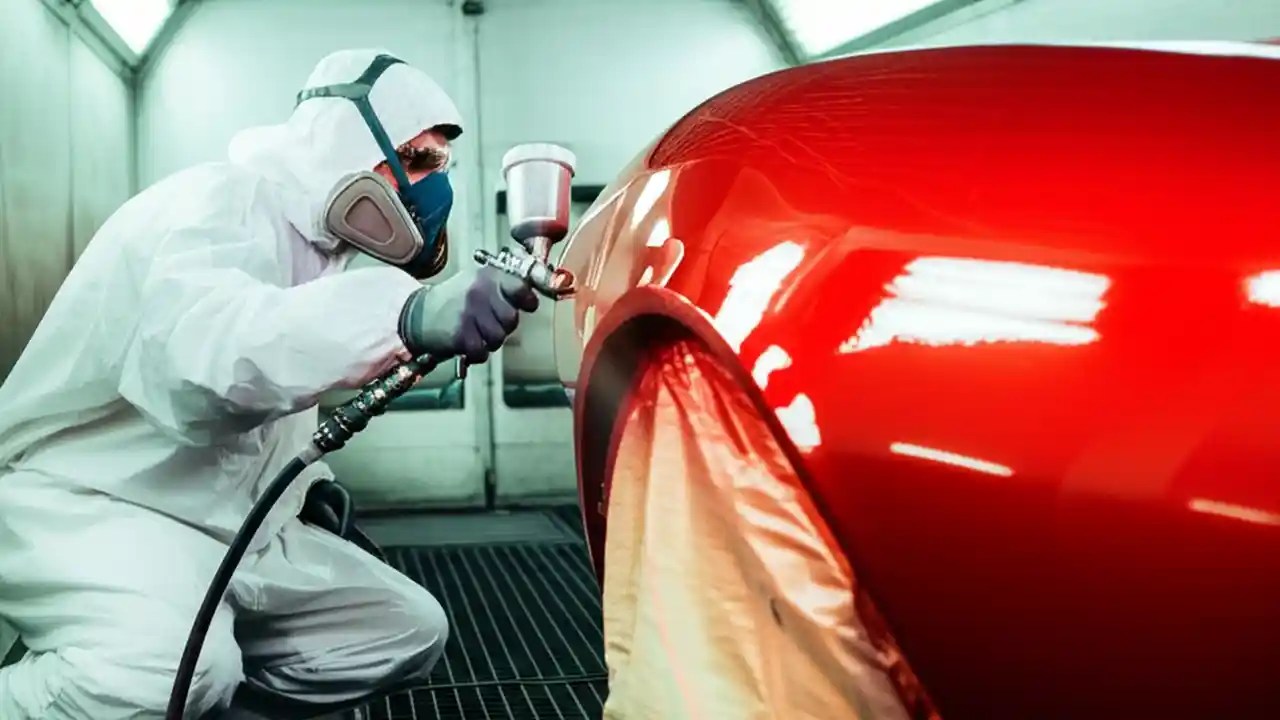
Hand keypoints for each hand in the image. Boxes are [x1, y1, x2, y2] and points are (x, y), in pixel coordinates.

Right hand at [398, 264, 538, 363]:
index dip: (527, 300)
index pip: (521, 287)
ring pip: (498, 338)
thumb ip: (504, 284)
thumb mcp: (477, 281)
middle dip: (503, 326)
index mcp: (487, 277)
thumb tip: (535, 286)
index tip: (525, 305)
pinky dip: (477, 353)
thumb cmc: (454, 300)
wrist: (417, 315)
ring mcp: (469, 313)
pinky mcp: (460, 334)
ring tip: (475, 332)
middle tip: (488, 323)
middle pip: (511, 319)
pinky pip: (482, 352)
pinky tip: (467, 344)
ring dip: (490, 341)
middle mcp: (479, 292)